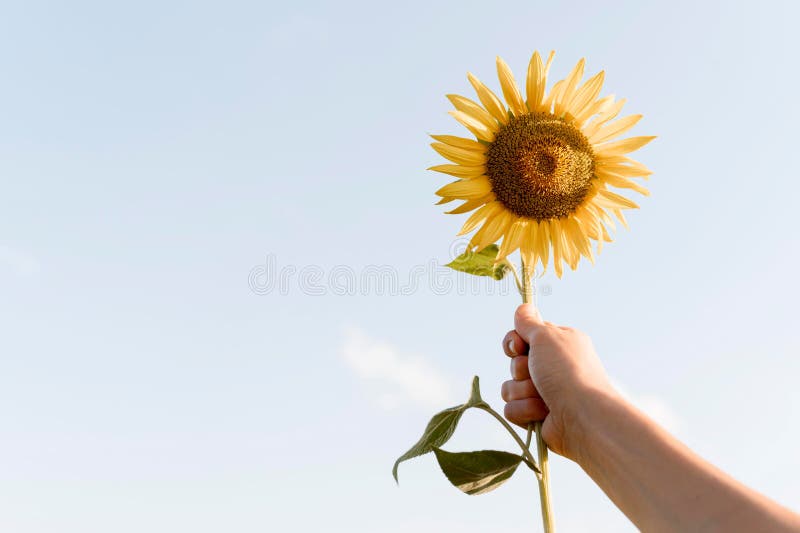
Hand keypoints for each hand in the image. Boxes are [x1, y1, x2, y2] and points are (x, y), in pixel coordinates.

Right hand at [500, 304, 613, 458]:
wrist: (583, 416)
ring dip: (523, 391)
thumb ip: (529, 322)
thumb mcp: (546, 336)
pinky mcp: (536, 416)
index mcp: (558, 345)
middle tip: (537, 372)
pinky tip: (542, 413)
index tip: (519, 346)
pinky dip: (525, 410)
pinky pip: (511, 409)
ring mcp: (544, 393)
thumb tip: (523, 307)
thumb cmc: (568, 371)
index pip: (522, 337)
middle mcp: (552, 367)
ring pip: (509, 387)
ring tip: (543, 397)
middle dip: (520, 368)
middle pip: (514, 362)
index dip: (514, 342)